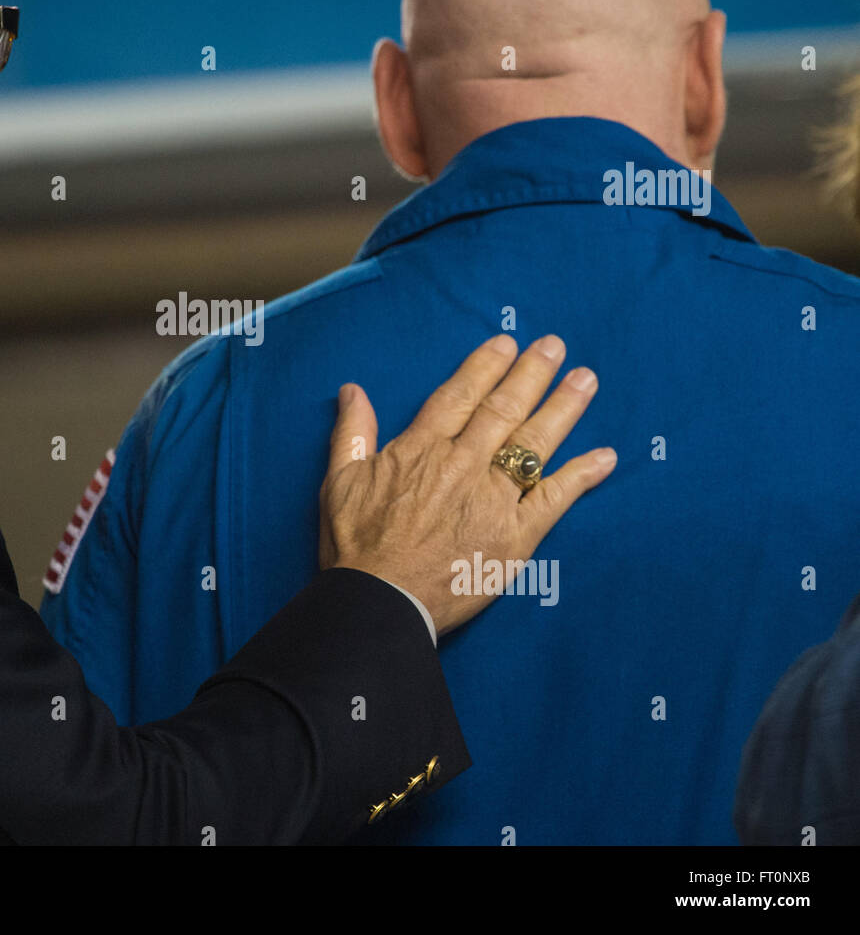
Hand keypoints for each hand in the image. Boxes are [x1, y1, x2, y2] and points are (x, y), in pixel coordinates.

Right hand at [319, 333, 614, 636]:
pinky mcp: (515, 536)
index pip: (460, 395)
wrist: (379, 602)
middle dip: (533, 373)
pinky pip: (555, 499)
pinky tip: (606, 457)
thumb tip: (353, 390)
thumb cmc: (355, 546)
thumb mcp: (338, 482)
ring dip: (563, 408)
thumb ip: (352, 432)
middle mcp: (463, 465)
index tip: (507, 343)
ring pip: (534, 444)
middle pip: (504, 409)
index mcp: (421, 449)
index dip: (486, 366)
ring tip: (586, 380)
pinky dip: (581, 476)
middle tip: (555, 345)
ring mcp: (493, 499)